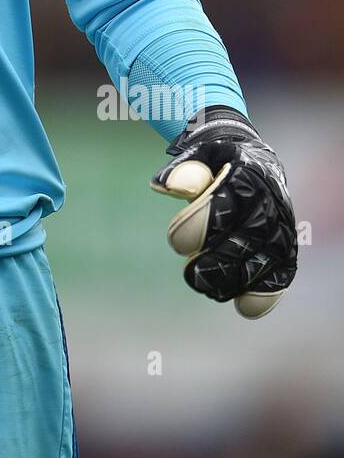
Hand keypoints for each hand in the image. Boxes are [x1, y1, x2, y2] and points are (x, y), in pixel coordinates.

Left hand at [151, 108, 296, 318]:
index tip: (177, 241)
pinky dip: (261, 295)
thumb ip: (183, 169)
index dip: (194, 229)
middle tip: (190, 273)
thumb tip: (169, 188)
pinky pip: (280, 278)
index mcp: (244, 178)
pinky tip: (241, 302)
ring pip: (260, 264)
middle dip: (211, 265)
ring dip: (230, 283)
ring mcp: (281, 230)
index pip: (219, 209)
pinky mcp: (288, 251)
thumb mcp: (199, 154)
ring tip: (206, 286)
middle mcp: (268, 205)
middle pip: (241, 243)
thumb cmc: (218, 163)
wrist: (257, 163)